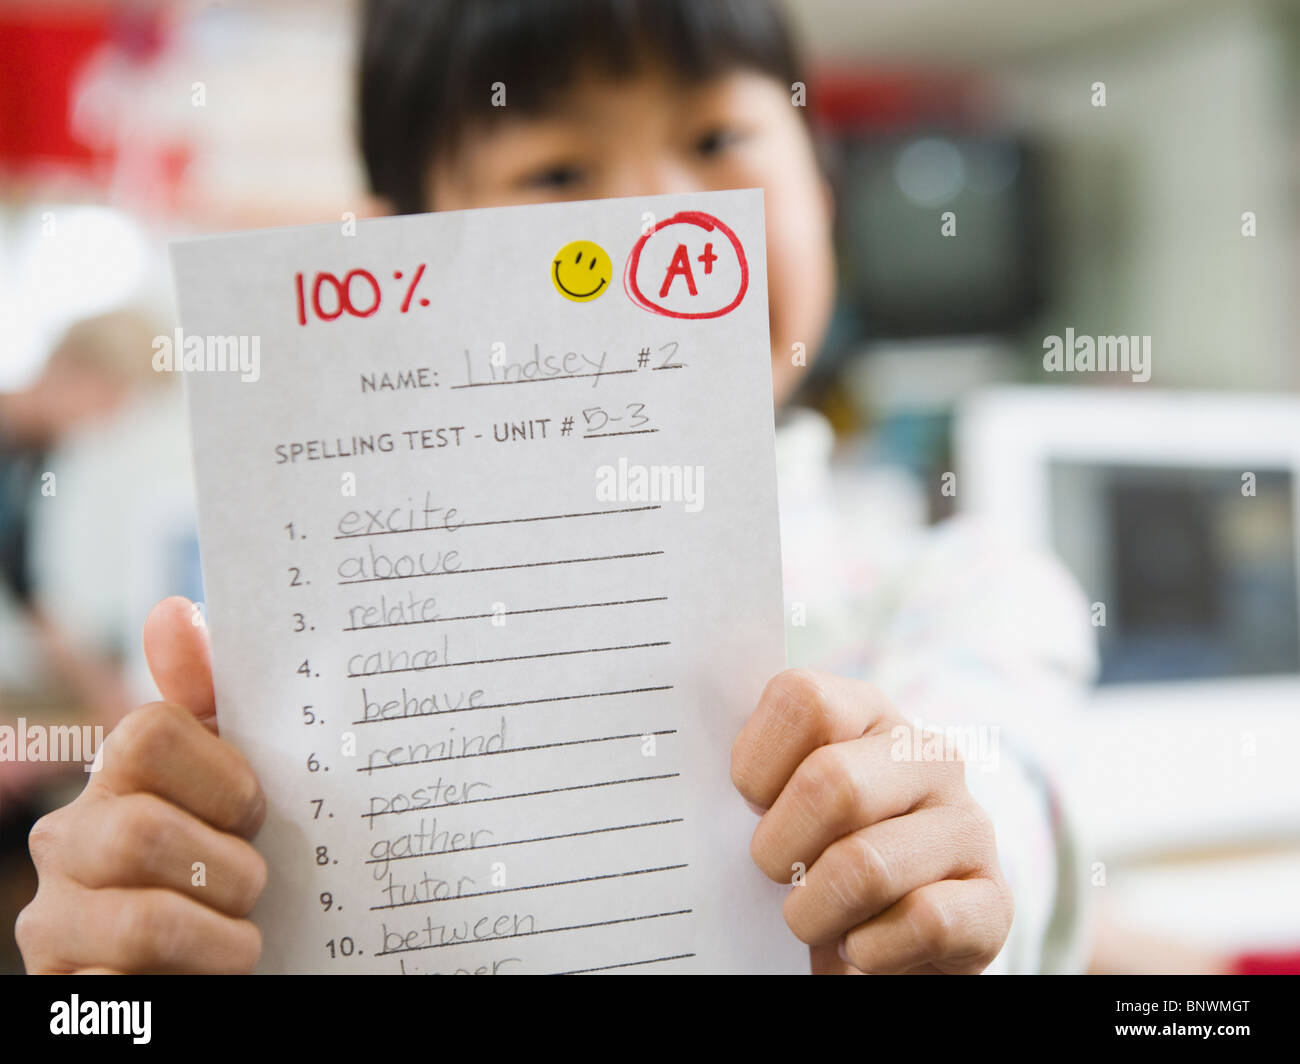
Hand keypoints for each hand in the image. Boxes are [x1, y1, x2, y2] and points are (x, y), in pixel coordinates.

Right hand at [15, 597, 266, 973]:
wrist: (207, 963)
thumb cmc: (227, 859)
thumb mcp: (233, 780)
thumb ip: (211, 699)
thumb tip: (177, 613)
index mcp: (112, 778)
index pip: (145, 734)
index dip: (223, 775)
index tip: (255, 811)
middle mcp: (65, 842)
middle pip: (143, 833)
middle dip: (229, 869)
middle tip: (253, 887)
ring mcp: (54, 922)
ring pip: (145, 922)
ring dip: (223, 938)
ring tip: (239, 939)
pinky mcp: (66, 990)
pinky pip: (127, 990)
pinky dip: (195, 985)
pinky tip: (203, 977)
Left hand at [731, 669, 1012, 973]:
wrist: (889, 940)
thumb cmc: (812, 858)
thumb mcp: (780, 804)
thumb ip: (751, 778)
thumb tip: (686, 779)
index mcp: (865, 713)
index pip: (802, 698)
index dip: (756, 762)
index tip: (749, 804)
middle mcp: (926, 755)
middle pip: (831, 784)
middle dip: (778, 849)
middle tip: (777, 874)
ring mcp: (969, 824)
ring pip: (866, 867)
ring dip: (815, 914)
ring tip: (813, 919)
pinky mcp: (994, 899)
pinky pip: (923, 922)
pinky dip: (870, 951)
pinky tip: (863, 947)